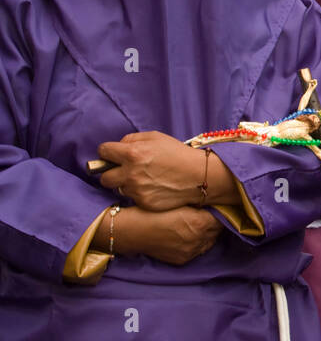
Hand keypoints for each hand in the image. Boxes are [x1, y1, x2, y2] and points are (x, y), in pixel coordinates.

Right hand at [95, 205, 221, 265]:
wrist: (131, 231)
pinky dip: (196, 243)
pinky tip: (188, 235)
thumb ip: (196, 204)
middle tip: (208, 213)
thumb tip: (208, 203)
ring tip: (198, 224)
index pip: (221, 217)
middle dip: (214, 222)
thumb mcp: (176, 202)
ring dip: (207, 233)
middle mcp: (198, 239)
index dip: (218, 210)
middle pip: (217, 230)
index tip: (215, 205)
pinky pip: (197, 251)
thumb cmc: (150, 211)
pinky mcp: (182, 260)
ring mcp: (190, 252)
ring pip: (209, 242)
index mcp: (199, 223)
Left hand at [97, 131, 238, 211]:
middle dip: (111, 173)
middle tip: (123, 171)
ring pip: (119, 189)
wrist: (199, 176)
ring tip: (144, 179)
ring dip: (126, 184)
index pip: (103, 151)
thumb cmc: (178, 153)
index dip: (108, 152)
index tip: (112, 155)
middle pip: (104, 177)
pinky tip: (153, 188)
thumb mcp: (156, 137)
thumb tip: (118, 146)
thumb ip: (132, 139)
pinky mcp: (144, 203)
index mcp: (132, 153)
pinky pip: (133, 198)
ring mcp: (137, 191)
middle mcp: (130, 173)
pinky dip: (140, 193)